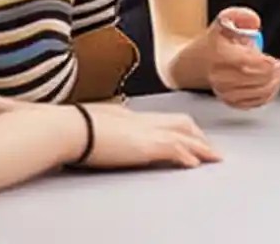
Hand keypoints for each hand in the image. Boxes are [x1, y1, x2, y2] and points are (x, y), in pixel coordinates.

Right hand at [73, 104, 220, 168]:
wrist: (66, 128)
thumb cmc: (66, 126)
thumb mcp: (85, 122)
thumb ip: (94, 126)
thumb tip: (83, 128)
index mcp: (127, 114)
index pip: (160, 119)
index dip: (176, 127)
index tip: (185, 134)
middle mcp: (141, 119)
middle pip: (180, 122)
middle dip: (197, 134)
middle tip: (208, 146)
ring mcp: (145, 131)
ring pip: (185, 134)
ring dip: (201, 147)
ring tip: (214, 157)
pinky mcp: (145, 145)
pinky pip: (175, 148)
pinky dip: (188, 155)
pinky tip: (196, 164)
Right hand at [206, 7, 279, 108]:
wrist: (194, 63)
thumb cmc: (214, 42)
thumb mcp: (225, 20)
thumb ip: (241, 15)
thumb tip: (254, 23)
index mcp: (219, 54)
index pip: (245, 63)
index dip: (265, 64)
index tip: (275, 61)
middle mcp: (219, 75)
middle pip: (252, 79)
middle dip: (272, 74)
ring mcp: (222, 91)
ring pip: (252, 94)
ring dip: (271, 86)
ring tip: (277, 75)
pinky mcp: (228, 101)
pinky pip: (250, 104)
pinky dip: (265, 97)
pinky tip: (270, 87)